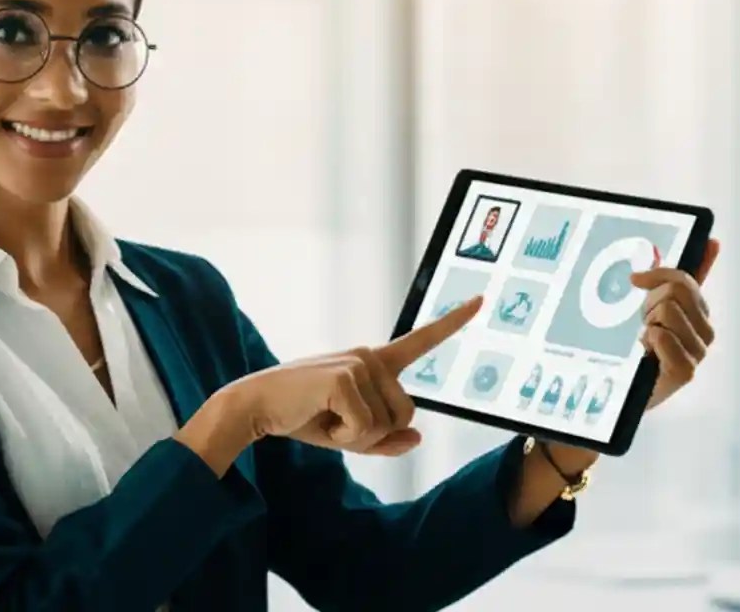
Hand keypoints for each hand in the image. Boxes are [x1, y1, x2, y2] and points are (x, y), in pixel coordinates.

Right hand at [218, 296, 482, 456]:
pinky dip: (344, 437)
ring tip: (326, 418)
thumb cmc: (305, 416)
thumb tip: (418, 438)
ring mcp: (358, 363)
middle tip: (338, 424)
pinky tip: (321, 420)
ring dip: (357, 437)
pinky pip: (365, 427)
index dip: (453, 322)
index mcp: (375, 361)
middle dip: (376, 434)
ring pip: (387, 424)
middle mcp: (370, 356)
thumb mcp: (349, 434)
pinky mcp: (344, 377)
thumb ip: (385, 440)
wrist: (257, 407)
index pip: (421, 340)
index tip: (482, 298)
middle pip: (407, 414)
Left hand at [630, 238, 720, 409]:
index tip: (636, 280)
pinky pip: (662, 335)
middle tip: (642, 326)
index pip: (688, 277)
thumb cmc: (640, 348)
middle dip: (649, 303)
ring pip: (667, 310)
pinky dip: (648, 341)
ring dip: (647, 323)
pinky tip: (647, 356)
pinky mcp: (686, 371)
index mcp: (699, 311)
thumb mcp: (652, 307)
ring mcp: (699, 351)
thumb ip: (668, 277)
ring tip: (645, 343)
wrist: (627, 392)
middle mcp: (705, 330)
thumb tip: (705, 241)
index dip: (659, 274)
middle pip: (676, 289)